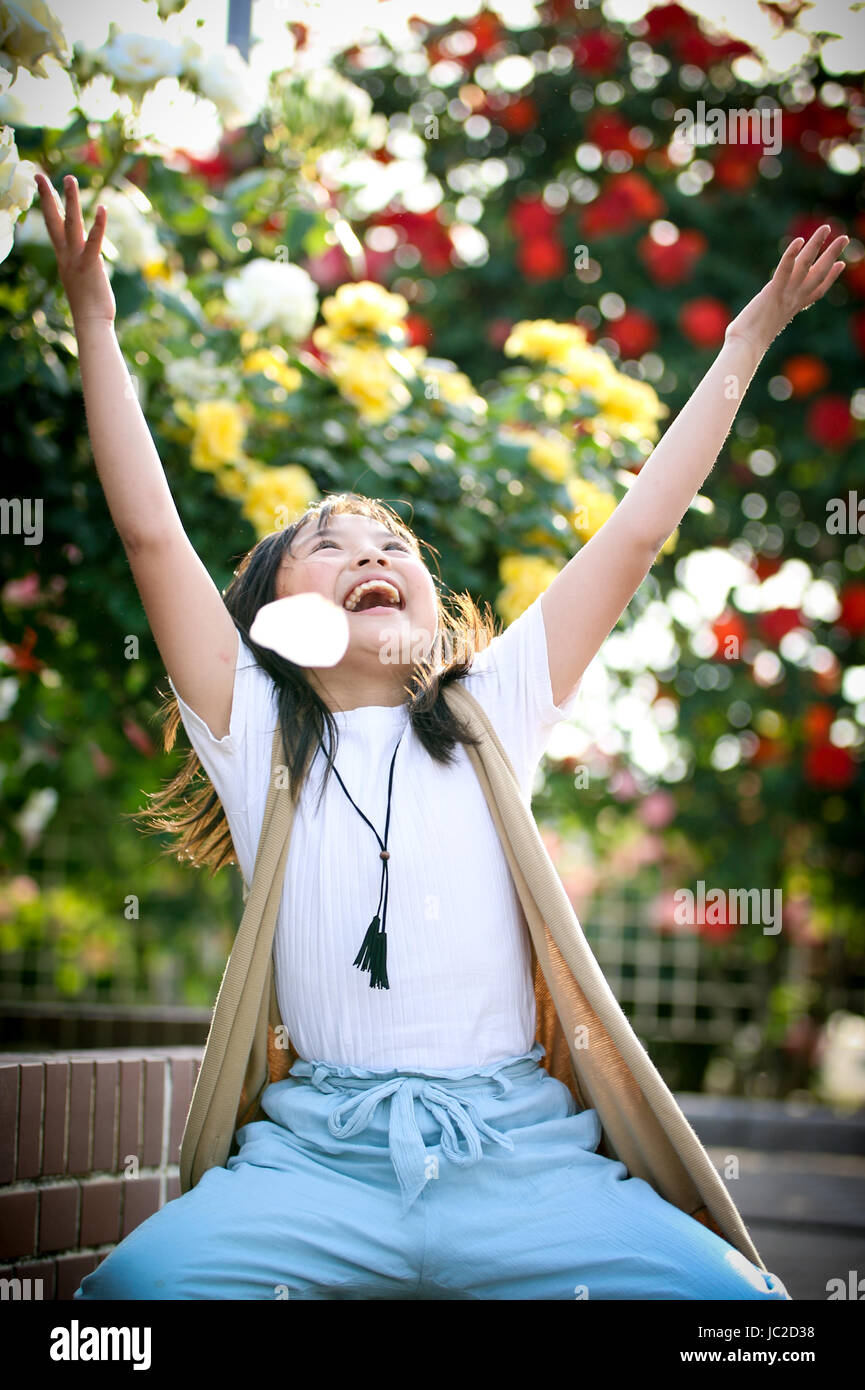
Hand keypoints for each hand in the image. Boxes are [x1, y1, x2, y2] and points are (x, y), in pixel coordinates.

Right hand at [34, 172, 115, 324]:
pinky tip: (102, 208)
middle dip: (47, 196)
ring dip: (70, 200)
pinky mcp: (90, 265)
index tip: (42, 186)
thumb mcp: (80, 280)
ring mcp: (76, 259)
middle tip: (39, 174)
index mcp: (63, 257)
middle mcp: (66, 255)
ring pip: (71, 223)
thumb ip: (81, 265)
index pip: (52, 226)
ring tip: (69, 177)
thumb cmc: (89, 305)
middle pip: (53, 220)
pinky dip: (98, 225)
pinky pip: (93, 241)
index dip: (47, 205)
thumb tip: (86, 261)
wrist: (91, 323)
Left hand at [725, 224, 847, 352]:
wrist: (744, 350)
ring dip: (818, 245)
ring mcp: (786, 295)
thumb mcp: (760, 329)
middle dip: (832, 254)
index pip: (816, 290)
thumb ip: (763, 322)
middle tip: (844, 238)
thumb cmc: (746, 345)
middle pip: (819, 274)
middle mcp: (794, 300)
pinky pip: (785, 270)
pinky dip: (791, 255)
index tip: (840, 264)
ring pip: (807, 265)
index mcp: (792, 308)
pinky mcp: (772, 292)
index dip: (830, 277)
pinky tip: (799, 241)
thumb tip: (751, 330)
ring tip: (827, 227)